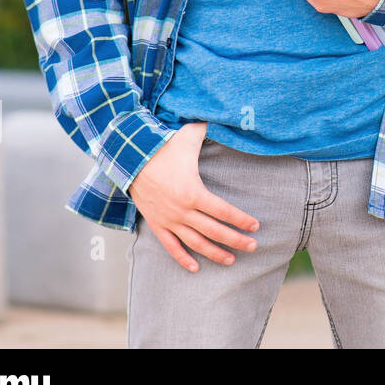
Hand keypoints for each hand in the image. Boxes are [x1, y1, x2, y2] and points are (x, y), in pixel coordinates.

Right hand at [127, 121, 258, 272]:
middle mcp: (182, 211)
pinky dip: (183, 258)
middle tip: (253, 247)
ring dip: (214, 253)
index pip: (224, 211)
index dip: (241, 220)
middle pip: (214, 231)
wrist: (129, 159)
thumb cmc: (163, 146)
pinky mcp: (156, 224)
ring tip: (231, 260)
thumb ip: (212, 128)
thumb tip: (232, 116)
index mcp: (193, 192)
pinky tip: (196, 268)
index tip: (256, 225)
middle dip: (236, 240)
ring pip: (195, 243)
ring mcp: (169, 220)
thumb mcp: (190, 136)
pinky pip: (171, 247)